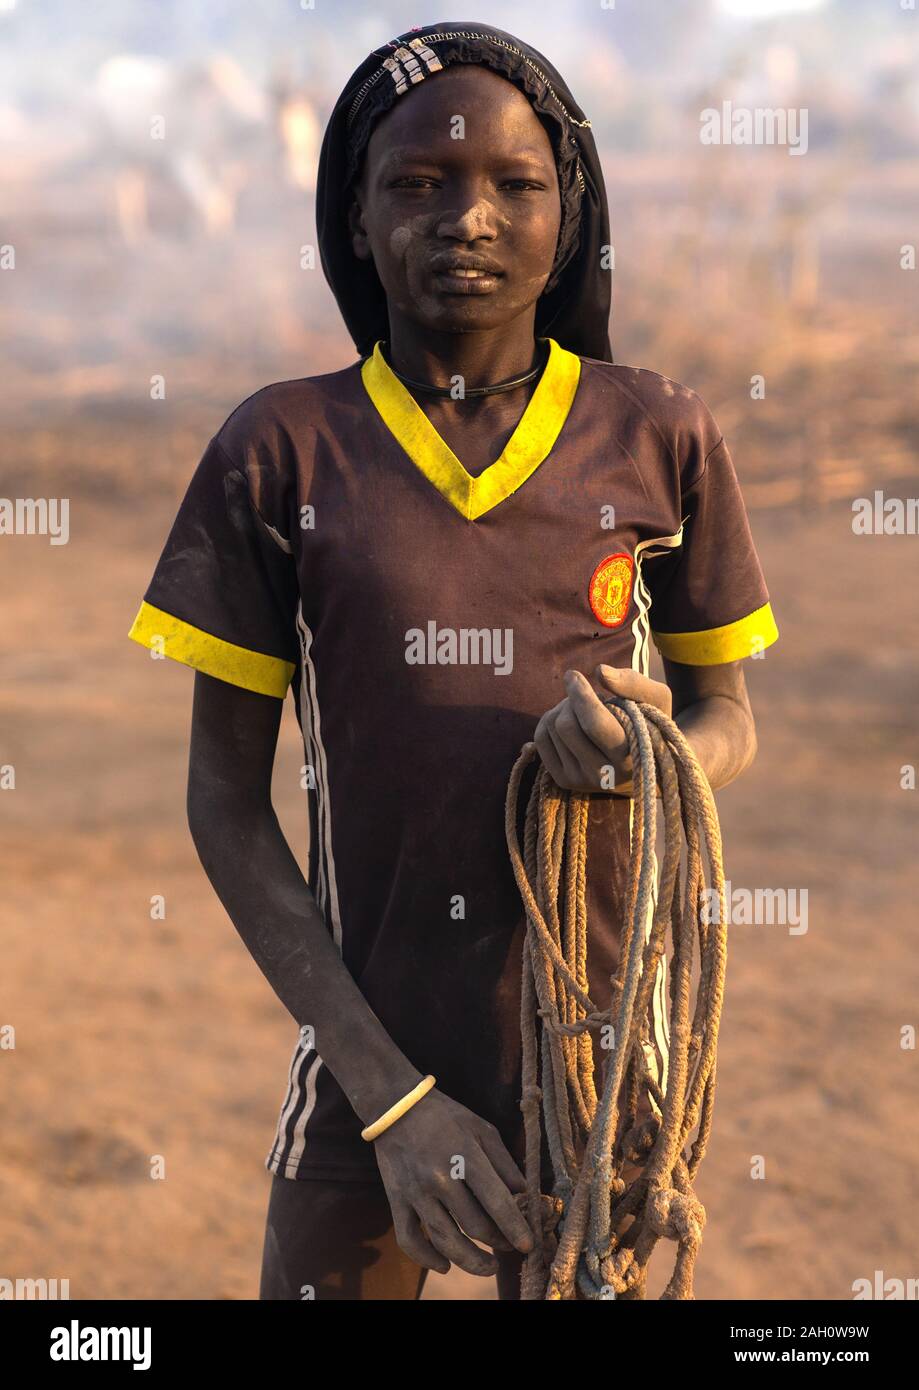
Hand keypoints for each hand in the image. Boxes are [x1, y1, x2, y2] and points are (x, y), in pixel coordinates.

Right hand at [372, 1087, 534, 1276]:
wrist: (395, 1106)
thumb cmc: (445, 1116)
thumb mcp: (482, 1129)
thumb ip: (504, 1163)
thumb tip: (525, 1196)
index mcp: (465, 1156)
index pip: (497, 1203)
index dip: (515, 1228)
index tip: (528, 1245)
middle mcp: (439, 1178)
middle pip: (474, 1227)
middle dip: (497, 1243)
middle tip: (509, 1248)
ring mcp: (416, 1192)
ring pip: (445, 1241)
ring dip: (470, 1262)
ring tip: (488, 1267)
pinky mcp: (396, 1200)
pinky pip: (409, 1239)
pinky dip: (426, 1259)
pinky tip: (444, 1265)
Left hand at [533, 664, 672, 795]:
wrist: (643, 765)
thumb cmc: (649, 725)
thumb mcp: (657, 700)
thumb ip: (634, 683)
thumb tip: (600, 671)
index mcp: (630, 758)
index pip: (594, 723)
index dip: (579, 694)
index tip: (573, 675)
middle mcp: (603, 775)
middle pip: (566, 725)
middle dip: (573, 701)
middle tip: (591, 698)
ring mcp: (581, 781)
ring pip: (551, 729)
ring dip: (564, 709)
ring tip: (586, 713)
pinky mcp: (564, 780)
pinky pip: (540, 739)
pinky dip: (550, 721)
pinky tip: (571, 723)